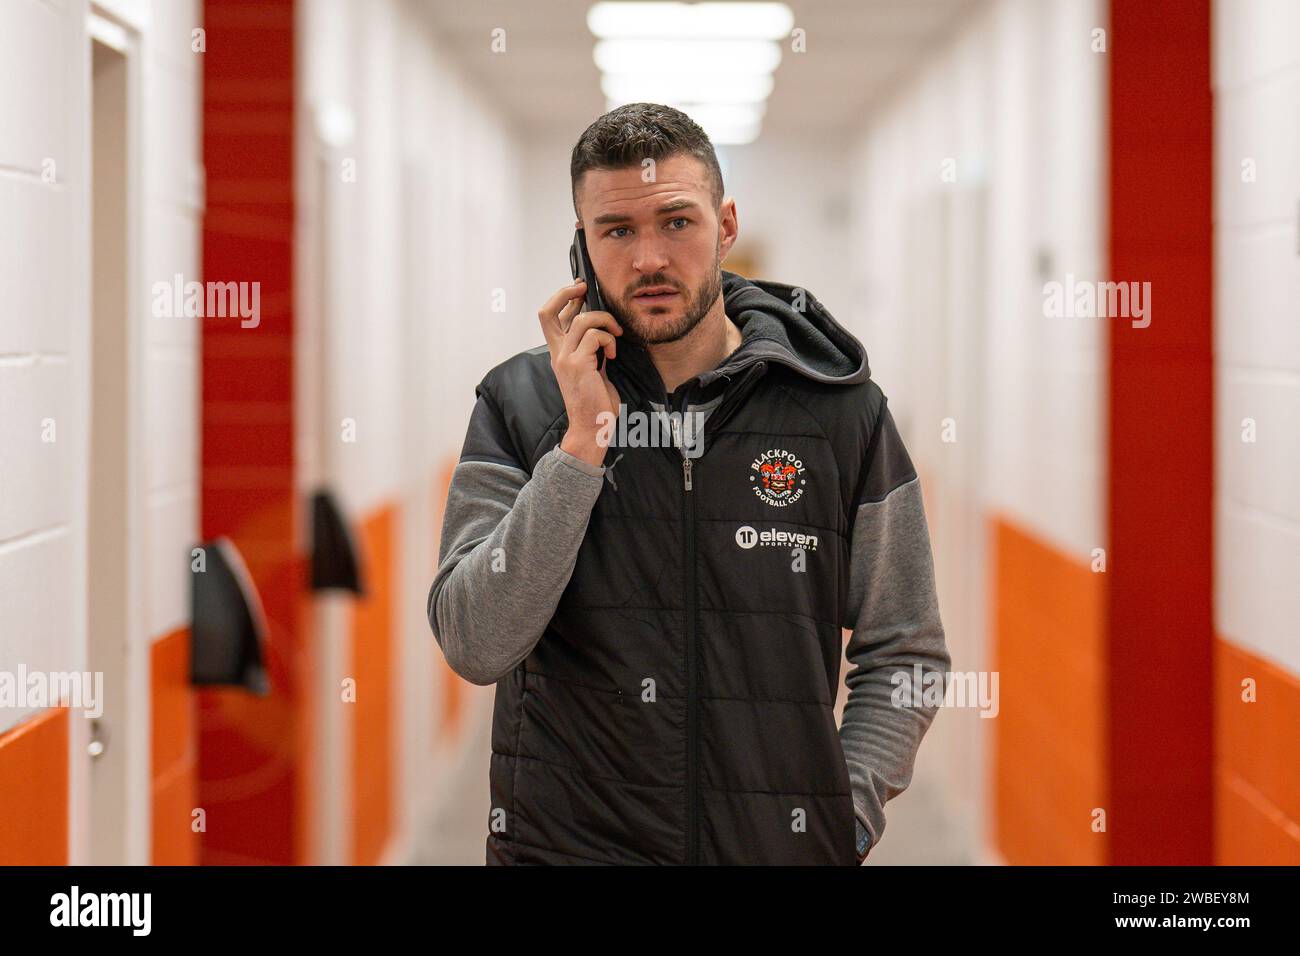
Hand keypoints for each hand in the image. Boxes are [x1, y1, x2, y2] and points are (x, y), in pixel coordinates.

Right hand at [537, 279, 621, 467]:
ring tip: (616, 334)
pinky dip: (609, 340)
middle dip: (567, 293)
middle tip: (585, 288)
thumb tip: (604, 329)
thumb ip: (592, 349)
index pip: (549, 317)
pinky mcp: (577, 364)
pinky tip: (614, 354)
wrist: (591, 427)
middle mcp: (557, 353)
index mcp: (559, 353)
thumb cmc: (596, 402)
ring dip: (604, 321)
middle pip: (547, 311)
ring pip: (581, 320)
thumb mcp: (593, 369)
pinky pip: (594, 336)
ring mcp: (564, 358)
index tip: (580, 290)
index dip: (562, 298)